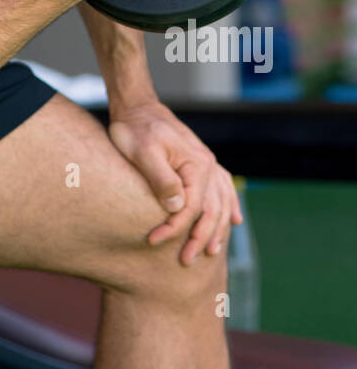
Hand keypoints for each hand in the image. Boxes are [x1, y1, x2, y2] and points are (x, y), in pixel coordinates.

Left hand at [107, 98, 242, 265]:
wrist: (136, 105)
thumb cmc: (135, 128)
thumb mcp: (143, 152)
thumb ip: (161, 179)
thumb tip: (178, 207)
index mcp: (197, 164)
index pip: (192, 207)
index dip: (175, 227)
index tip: (154, 240)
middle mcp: (208, 165)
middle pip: (210, 209)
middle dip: (199, 238)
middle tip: (185, 262)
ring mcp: (206, 163)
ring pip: (220, 202)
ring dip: (217, 229)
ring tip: (211, 252)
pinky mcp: (198, 162)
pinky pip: (222, 187)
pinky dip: (229, 204)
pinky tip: (234, 219)